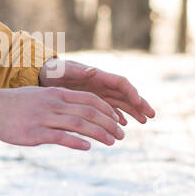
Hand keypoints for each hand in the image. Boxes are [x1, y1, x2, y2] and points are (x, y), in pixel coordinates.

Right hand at [0, 86, 125, 150]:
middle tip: (122, 134)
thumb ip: (59, 103)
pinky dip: (77, 142)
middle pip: (89, 112)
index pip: (90, 99)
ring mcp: (44, 118)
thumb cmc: (15, 104)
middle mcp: (53, 103)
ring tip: (112, 142)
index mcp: (56, 93)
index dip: (107, 110)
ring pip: (80, 124)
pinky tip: (88, 147)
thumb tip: (77, 114)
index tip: (117, 120)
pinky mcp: (35, 133)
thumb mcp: (40, 97)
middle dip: (109, 123)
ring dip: (100, 133)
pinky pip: (61, 137)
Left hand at [37, 58, 155, 124]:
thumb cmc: (52, 71)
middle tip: (151, 115)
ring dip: (132, 112)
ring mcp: (98, 93)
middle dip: (139, 104)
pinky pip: (109, 108)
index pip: (120, 83)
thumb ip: (76, 71)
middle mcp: (101, 84)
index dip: (131, 92)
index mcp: (97, 76)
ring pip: (120, 103)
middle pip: (125, 94)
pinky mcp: (92, 100)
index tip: (139, 102)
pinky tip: (122, 125)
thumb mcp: (62, 70)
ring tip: (144, 122)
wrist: (43, 74)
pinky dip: (117, 116)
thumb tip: (92, 70)